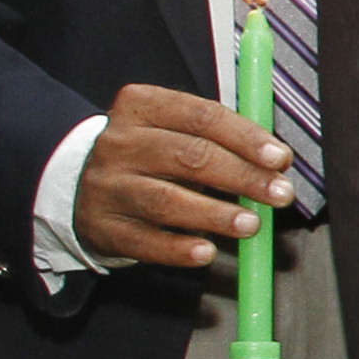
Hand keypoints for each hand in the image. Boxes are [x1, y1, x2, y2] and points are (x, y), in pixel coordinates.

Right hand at [76, 82, 294, 269]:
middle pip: (188, 156)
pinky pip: (144, 241)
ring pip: (166, 200)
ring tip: (251, 225)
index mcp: (141, 106)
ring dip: (215, 214)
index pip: (201, 116)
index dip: (246, 137)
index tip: (280, 158)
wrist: (78, 183)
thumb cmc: (147, 155)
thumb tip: (276, 160)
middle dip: (241, 176)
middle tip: (280, 194)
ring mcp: (107, 186)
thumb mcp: (173, 130)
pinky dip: (178, 249)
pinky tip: (207, 252)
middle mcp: (119, 143)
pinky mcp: (102, 227)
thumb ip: (219, 138)